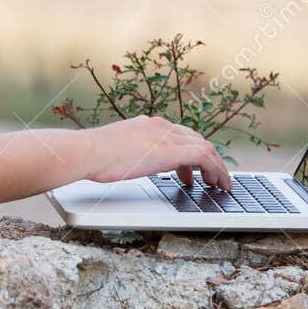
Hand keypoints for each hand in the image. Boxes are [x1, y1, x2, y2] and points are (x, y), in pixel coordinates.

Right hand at [84, 115, 233, 190]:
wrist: (87, 152)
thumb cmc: (93, 156)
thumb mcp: (115, 150)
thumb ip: (129, 152)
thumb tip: (128, 162)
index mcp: (147, 125)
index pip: (178, 135)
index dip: (190, 152)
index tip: (191, 171)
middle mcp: (160, 126)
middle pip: (196, 138)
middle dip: (208, 158)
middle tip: (212, 177)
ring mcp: (166, 136)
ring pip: (205, 147)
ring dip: (217, 166)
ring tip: (220, 183)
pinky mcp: (171, 150)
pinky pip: (204, 157)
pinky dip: (216, 170)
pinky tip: (218, 183)